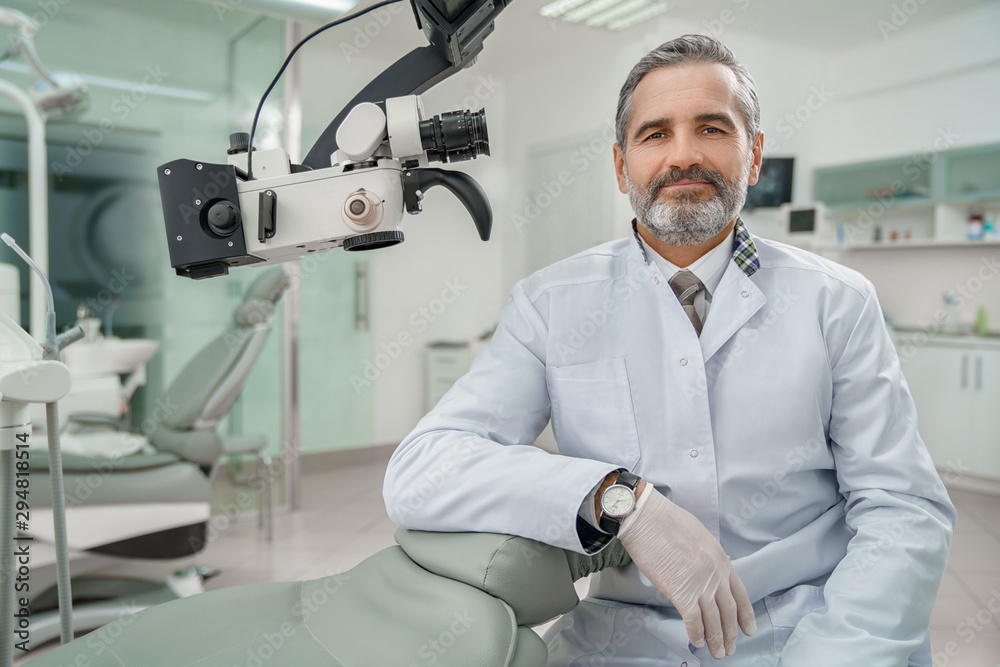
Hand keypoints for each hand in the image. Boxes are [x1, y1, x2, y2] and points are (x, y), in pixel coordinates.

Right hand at [618, 485, 755, 659]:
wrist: (646, 517)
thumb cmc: (665, 521)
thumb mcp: (699, 536)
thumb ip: (708, 558)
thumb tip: (706, 573)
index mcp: (721, 559)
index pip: (739, 593)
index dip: (745, 615)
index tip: (747, 629)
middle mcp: (715, 573)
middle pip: (728, 611)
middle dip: (730, 633)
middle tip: (730, 648)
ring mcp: (699, 583)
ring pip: (713, 620)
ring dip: (716, 640)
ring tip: (717, 652)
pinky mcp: (680, 591)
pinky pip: (693, 620)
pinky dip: (696, 634)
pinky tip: (697, 641)